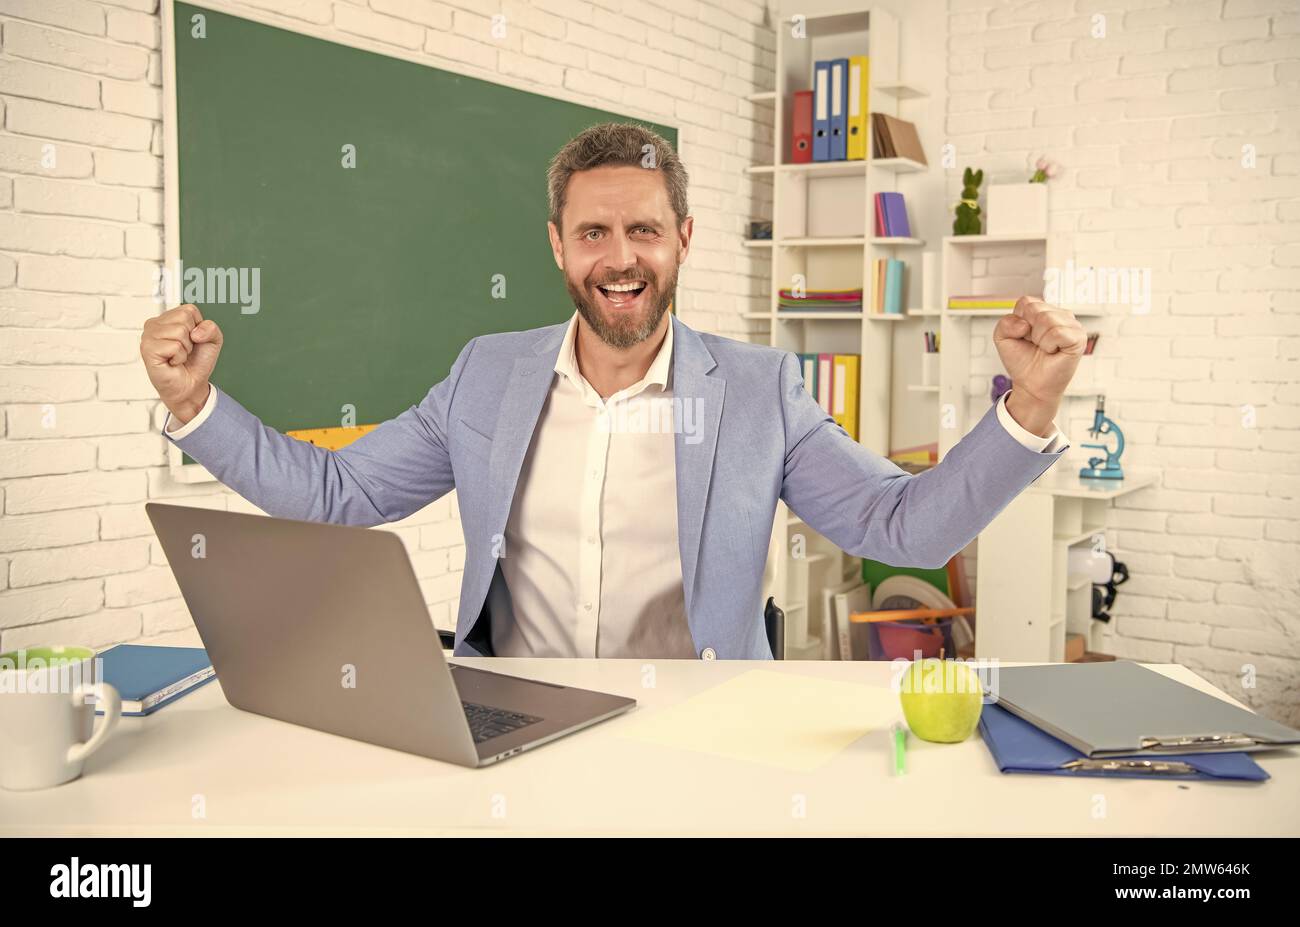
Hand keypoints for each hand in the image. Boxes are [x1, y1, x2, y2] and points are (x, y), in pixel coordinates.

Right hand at [140, 304, 222, 424]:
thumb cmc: (196, 362)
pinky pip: (174, 346)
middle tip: (184, 351)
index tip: (192, 341)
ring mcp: (148, 336)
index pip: (189, 310)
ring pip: (180, 331)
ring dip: (185, 348)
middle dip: (191, 338)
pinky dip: (179, 357)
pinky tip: (172, 362)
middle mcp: (154, 324)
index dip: (198, 328)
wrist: (191, 385)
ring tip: (178, 356)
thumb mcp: (213, 341)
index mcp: (167, 319)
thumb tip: (196, 332)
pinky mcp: (147, 349)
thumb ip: (211, 328)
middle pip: (184, 318)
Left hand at [993, 296, 1085, 435]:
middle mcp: (1060, 314)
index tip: (1023, 337)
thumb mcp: (1002, 338)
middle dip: (1027, 331)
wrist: (1031, 385)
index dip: (1018, 322)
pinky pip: (1058, 332)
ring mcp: (1071, 325)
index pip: (1025, 302)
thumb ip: (1005, 323)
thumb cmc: (1022, 361)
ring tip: (1044, 348)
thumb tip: (1024, 324)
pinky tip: (1052, 351)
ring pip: (1046, 319)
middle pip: (1034, 308)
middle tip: (1035, 344)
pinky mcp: (1078, 338)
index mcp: (1044, 310)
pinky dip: (1049, 345)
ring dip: (1038, 339)